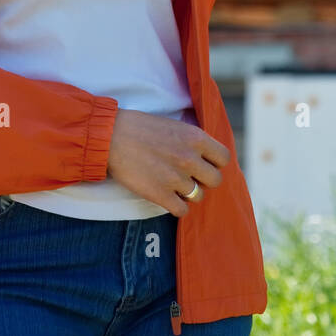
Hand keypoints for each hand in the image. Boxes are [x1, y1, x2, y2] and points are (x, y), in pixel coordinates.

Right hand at [106, 109, 230, 216]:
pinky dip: (176, 206)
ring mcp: (176, 178)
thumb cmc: (140, 128)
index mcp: (195, 137)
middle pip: (215, 180)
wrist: (111, 137)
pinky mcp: (161, 195)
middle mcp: (190, 158)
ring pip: (199, 196)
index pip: (223, 158)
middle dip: (203, 180)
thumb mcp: (174, 125)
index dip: (214, 163)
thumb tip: (206, 155)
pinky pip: (182, 210)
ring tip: (174, 185)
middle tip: (189, 176)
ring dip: (188, 193)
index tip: (204, 163)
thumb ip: (192, 140)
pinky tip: (167, 197)